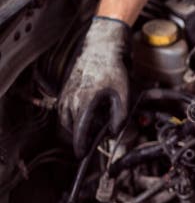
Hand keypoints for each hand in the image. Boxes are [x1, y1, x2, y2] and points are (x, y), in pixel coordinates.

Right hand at [58, 16, 130, 156]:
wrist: (101, 48)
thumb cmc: (112, 68)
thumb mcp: (122, 94)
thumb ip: (119, 116)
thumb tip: (113, 132)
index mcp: (85, 102)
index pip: (79, 131)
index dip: (81, 146)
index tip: (82, 154)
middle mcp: (71, 99)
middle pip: (71, 128)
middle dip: (81, 136)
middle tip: (93, 137)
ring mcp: (66, 94)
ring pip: (65, 120)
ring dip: (76, 126)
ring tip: (91, 124)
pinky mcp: (65, 90)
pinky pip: (64, 110)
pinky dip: (72, 116)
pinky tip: (85, 112)